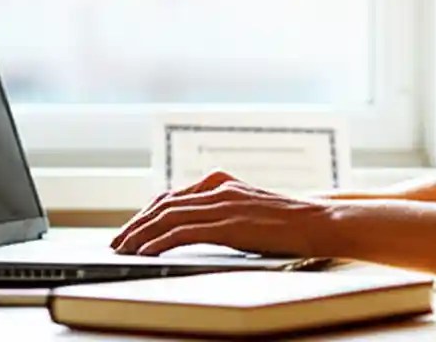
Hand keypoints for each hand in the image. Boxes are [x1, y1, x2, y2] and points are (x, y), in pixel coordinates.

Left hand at [110, 170, 339, 257]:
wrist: (317, 222)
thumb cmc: (288, 222)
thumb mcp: (248, 209)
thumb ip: (222, 211)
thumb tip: (194, 227)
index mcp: (221, 182)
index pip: (171, 197)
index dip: (146, 214)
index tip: (131, 230)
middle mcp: (217, 188)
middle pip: (163, 204)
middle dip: (136, 225)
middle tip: (117, 242)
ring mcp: (222, 204)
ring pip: (168, 217)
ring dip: (141, 234)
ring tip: (124, 249)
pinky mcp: (228, 223)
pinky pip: (183, 232)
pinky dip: (160, 242)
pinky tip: (147, 253)